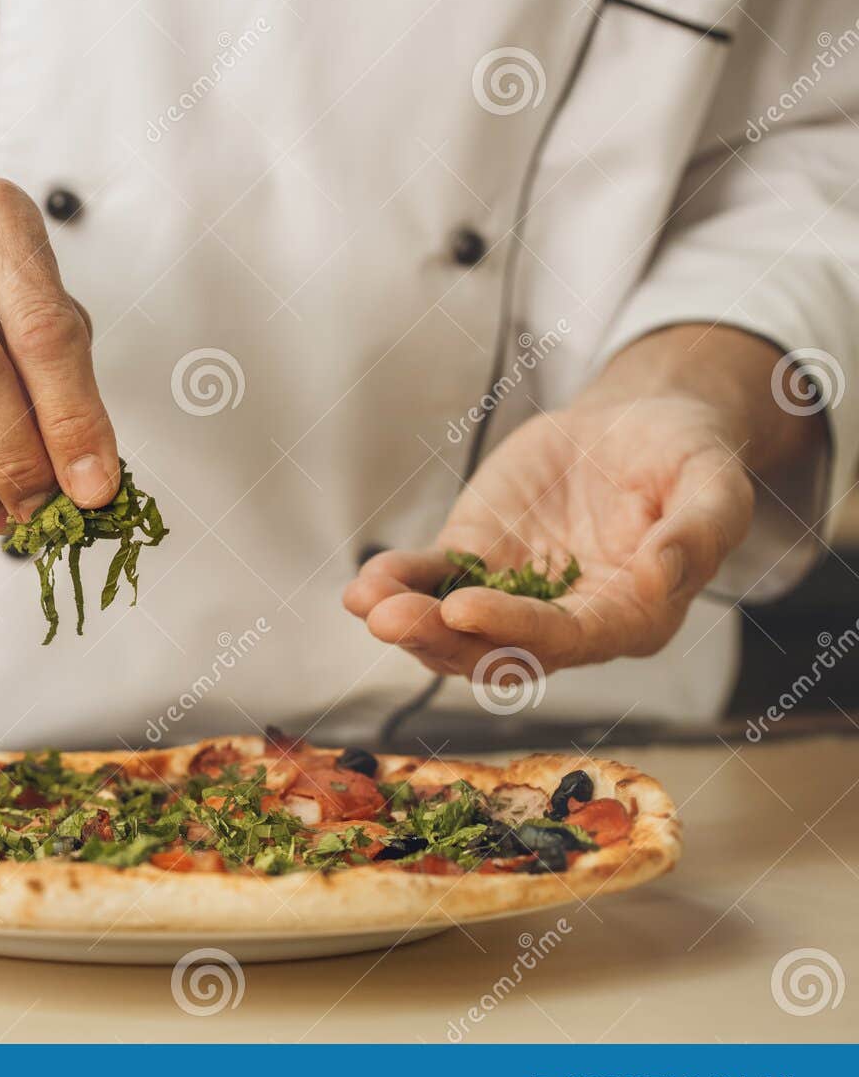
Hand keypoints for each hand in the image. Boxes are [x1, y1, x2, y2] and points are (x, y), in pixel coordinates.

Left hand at [344, 386, 755, 679]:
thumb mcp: (715, 484)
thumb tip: (662, 575)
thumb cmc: (685, 460)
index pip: (567, 639)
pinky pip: (432, 579)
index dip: (514, 631)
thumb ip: (698, 532)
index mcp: (630, 617)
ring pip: (453, 628)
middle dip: (440, 639)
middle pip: (497, 651)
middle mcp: (566, 621)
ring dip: (407, 621)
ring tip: (365, 603)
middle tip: (390, 620)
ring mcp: (513, 594)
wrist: (637, 425)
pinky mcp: (477, 558)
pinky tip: (362, 584)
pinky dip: (397, 583)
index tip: (462, 611)